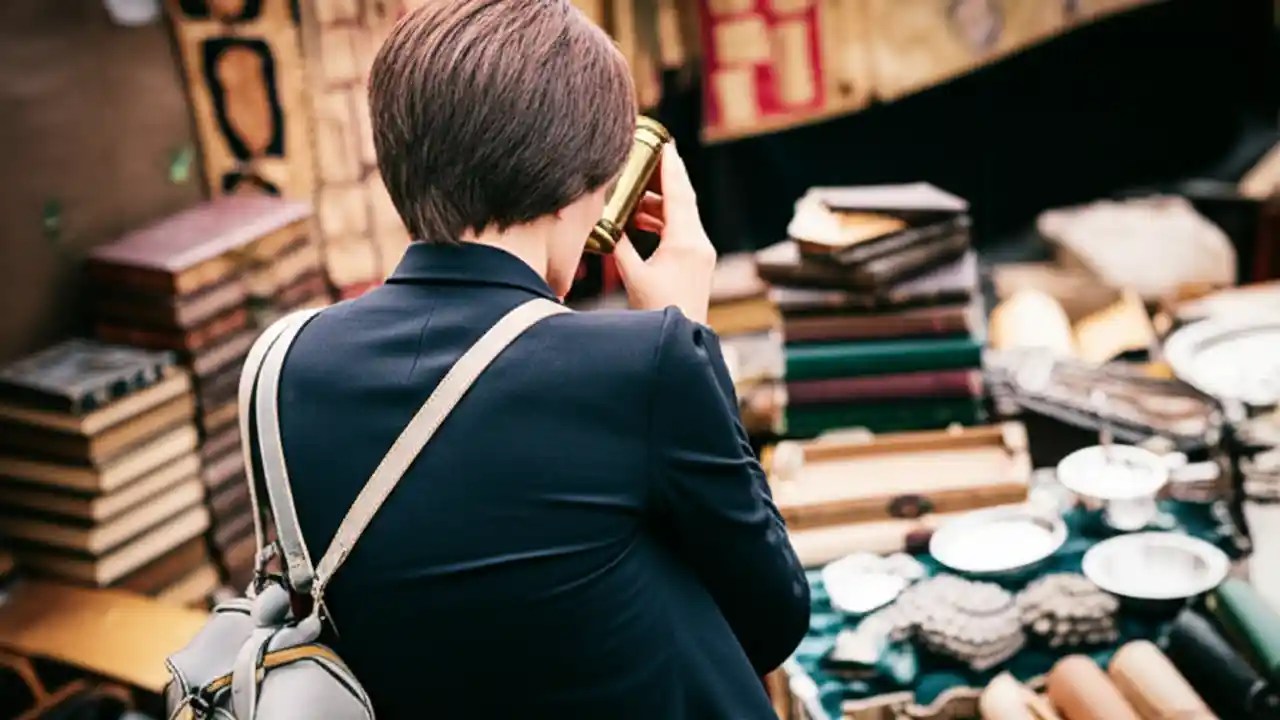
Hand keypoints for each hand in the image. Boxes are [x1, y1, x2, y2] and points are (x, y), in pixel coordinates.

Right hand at [614, 143, 716, 323]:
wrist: (681, 340)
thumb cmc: (658, 312)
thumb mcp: (633, 276)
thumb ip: (618, 245)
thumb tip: (603, 223)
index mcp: (685, 242)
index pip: (679, 193)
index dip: (670, 167)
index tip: (663, 143)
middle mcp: (699, 243)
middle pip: (682, 200)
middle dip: (664, 179)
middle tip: (647, 158)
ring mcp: (701, 253)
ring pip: (681, 216)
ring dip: (659, 204)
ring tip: (633, 197)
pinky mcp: (697, 263)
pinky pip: (681, 231)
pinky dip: (663, 222)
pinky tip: (641, 222)